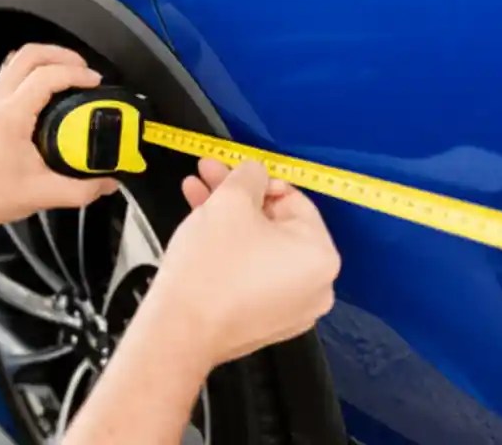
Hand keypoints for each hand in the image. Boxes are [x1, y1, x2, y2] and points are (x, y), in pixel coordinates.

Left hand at [0, 44, 119, 226]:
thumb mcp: (40, 195)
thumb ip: (80, 190)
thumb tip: (107, 183)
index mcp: (10, 116)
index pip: (47, 76)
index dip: (77, 74)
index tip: (94, 83)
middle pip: (30, 54)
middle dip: (63, 55)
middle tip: (84, 70)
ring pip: (18, 59)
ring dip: (47, 60)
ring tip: (69, 74)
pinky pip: (10, 73)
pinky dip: (33, 72)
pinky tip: (47, 91)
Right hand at [146, 159, 339, 368]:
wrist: (180, 330)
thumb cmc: (210, 267)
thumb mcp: (231, 201)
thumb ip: (249, 176)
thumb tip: (255, 172)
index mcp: (321, 256)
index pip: (293, 200)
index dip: (257, 181)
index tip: (230, 171)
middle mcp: (316, 287)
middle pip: (275, 224)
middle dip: (237, 198)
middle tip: (208, 177)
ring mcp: (292, 309)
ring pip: (260, 248)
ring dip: (228, 220)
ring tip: (195, 197)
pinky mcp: (265, 321)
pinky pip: (253, 274)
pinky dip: (232, 252)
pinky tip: (201, 230)